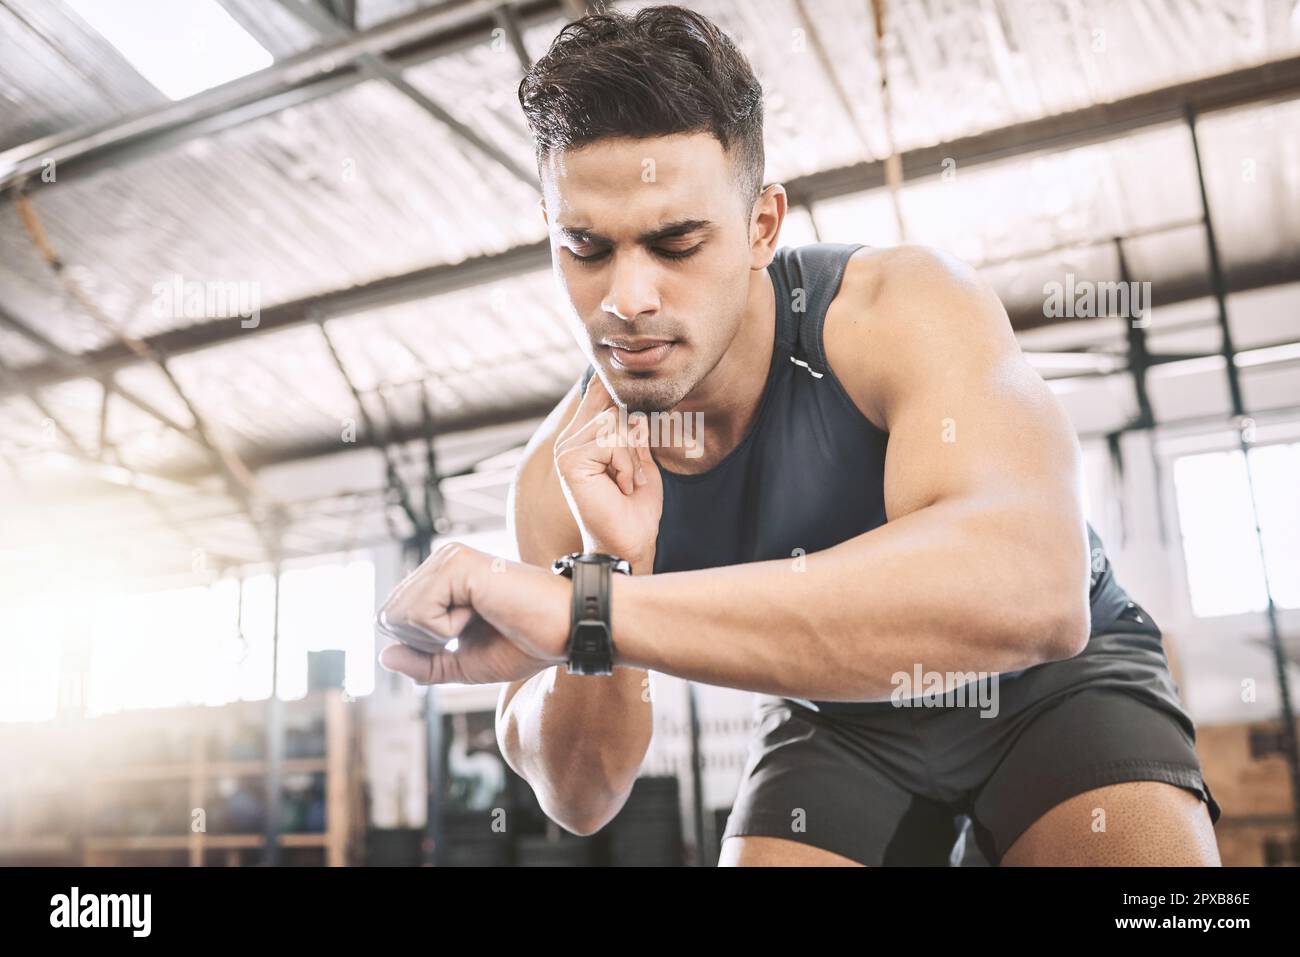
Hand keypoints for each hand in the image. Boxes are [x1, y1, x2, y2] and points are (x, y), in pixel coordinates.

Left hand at [376, 543, 569, 685]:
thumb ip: (423, 663)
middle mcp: (441, 561)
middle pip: (388, 617)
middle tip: (472, 631)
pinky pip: (419, 613)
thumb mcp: (463, 665)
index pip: (393, 619)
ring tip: (478, 620)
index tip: (466, 637)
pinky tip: (480, 614)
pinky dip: (446, 630)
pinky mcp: (456, 564)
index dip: (421, 645)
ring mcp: (448, 558)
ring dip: (437, 636)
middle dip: (425, 642)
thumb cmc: (524, 643)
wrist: (566, 631)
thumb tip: (384, 656)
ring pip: (398, 615)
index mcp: (441, 578)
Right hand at [554, 374, 663, 567]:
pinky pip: (610, 441)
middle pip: (611, 406)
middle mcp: (570, 440)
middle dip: (634, 439)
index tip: (630, 389)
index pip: (597, 393)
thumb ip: (634, 431)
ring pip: (612, 423)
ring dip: (631, 456)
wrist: (629, 542)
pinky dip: (625, 465)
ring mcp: (566, 449)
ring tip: (627, 483)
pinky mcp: (569, 460)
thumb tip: (636, 398)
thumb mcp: (640, 460)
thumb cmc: (635, 508)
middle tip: (633, 475)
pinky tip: (621, 487)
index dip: (614, 388)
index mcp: (584, 437)